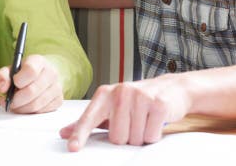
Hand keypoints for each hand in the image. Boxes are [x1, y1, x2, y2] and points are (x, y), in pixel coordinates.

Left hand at [0, 54, 62, 113]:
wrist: (45, 74)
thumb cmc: (25, 73)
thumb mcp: (11, 69)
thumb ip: (2, 76)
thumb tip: (2, 88)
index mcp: (39, 61)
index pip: (31, 70)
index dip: (19, 80)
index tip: (14, 84)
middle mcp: (51, 73)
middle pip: (32, 91)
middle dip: (16, 100)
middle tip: (9, 102)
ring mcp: (57, 87)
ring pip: (36, 104)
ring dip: (22, 108)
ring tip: (15, 105)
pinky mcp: (59, 100)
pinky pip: (42, 111)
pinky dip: (30, 112)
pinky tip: (25, 107)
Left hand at [59, 74, 190, 150]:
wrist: (171, 88)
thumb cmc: (136, 100)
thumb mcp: (111, 106)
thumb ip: (88, 121)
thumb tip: (64, 133)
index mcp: (105, 94)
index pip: (90, 118)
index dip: (80, 134)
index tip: (72, 148)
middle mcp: (121, 92)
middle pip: (116, 137)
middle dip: (126, 137)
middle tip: (133, 123)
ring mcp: (140, 97)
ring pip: (134, 139)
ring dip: (141, 136)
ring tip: (144, 120)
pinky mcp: (158, 104)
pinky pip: (151, 136)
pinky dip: (154, 134)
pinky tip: (155, 121)